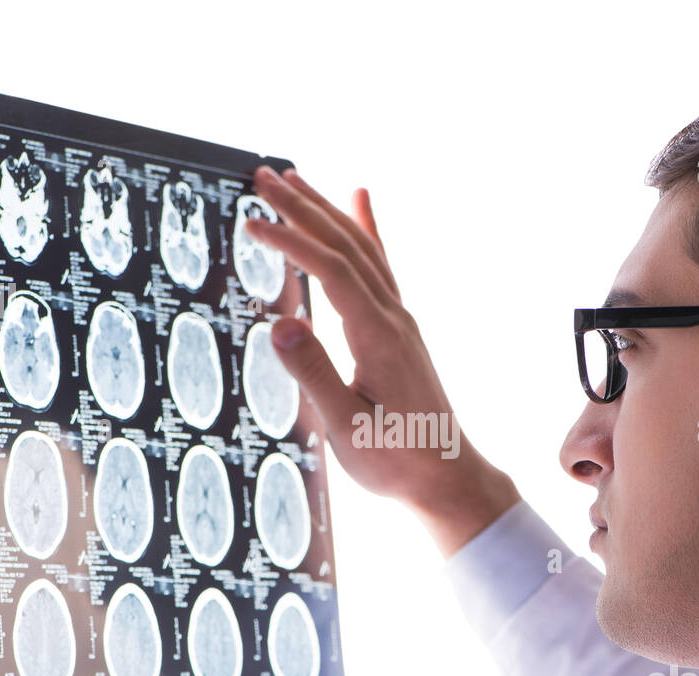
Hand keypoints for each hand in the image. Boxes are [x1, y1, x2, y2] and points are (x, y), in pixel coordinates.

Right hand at [248, 165, 519, 554]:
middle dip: (303, 206)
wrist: (447, 477)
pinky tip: (360, 201)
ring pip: (362, 249)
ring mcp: (400, 320)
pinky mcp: (399, 329)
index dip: (290, 241)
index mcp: (379, 336)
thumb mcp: (348, 427)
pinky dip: (368, 228)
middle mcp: (394, 318)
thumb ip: (314, 375)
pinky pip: (380, 265)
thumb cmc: (398, 460)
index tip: (251, 221)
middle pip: (346, 245)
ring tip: (293, 180)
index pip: (331, 271)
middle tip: (263, 175)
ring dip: (327, 210)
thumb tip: (280, 327)